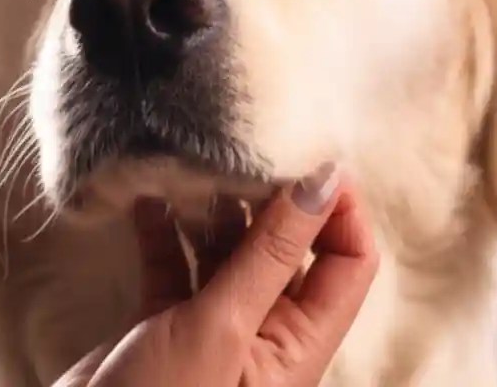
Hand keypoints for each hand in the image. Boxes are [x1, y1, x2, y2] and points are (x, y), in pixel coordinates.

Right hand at [55, 165, 378, 386]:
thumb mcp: (223, 325)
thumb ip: (272, 253)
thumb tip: (326, 182)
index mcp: (299, 345)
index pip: (348, 264)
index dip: (338, 211)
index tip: (309, 157)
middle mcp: (264, 335)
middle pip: (287, 250)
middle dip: (270, 201)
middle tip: (243, 153)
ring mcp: (214, 329)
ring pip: (229, 252)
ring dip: (213, 211)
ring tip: (193, 170)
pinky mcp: (165, 324)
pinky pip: (175, 265)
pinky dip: (164, 232)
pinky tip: (148, 203)